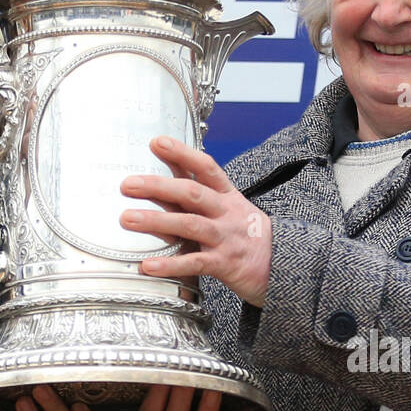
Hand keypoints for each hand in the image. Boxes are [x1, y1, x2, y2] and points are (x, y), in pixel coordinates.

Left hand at [120, 136, 271, 306]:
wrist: (282, 267)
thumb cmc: (246, 235)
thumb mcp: (229, 208)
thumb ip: (197, 194)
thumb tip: (163, 175)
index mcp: (228, 196)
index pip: (206, 167)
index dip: (182, 153)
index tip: (157, 142)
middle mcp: (227, 213)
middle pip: (192, 193)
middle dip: (158, 186)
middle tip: (128, 184)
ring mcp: (226, 238)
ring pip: (190, 225)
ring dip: (157, 221)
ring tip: (128, 218)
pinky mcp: (224, 265)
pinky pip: (195, 263)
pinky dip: (170, 264)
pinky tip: (148, 265)